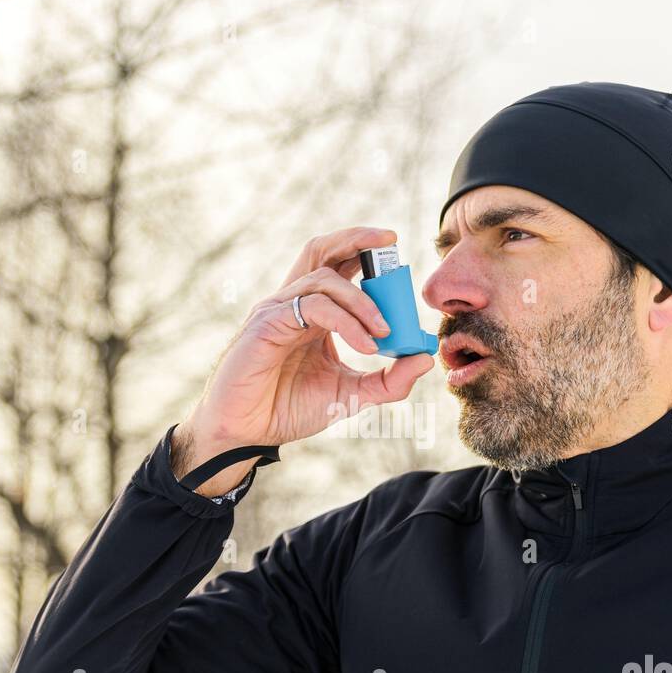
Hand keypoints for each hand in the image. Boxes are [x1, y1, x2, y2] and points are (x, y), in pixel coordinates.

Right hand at [173, 227, 434, 495]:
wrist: (246, 433)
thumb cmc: (289, 409)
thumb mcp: (351, 395)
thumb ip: (388, 380)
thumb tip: (425, 357)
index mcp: (313, 313)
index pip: (340, 269)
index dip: (368, 257)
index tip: (401, 263)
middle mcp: (294, 303)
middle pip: (323, 250)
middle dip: (357, 239)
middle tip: (391, 241)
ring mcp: (278, 310)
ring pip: (323, 278)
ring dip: (362, 300)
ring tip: (385, 330)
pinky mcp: (267, 323)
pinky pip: (313, 307)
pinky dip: (346, 321)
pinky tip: (367, 344)